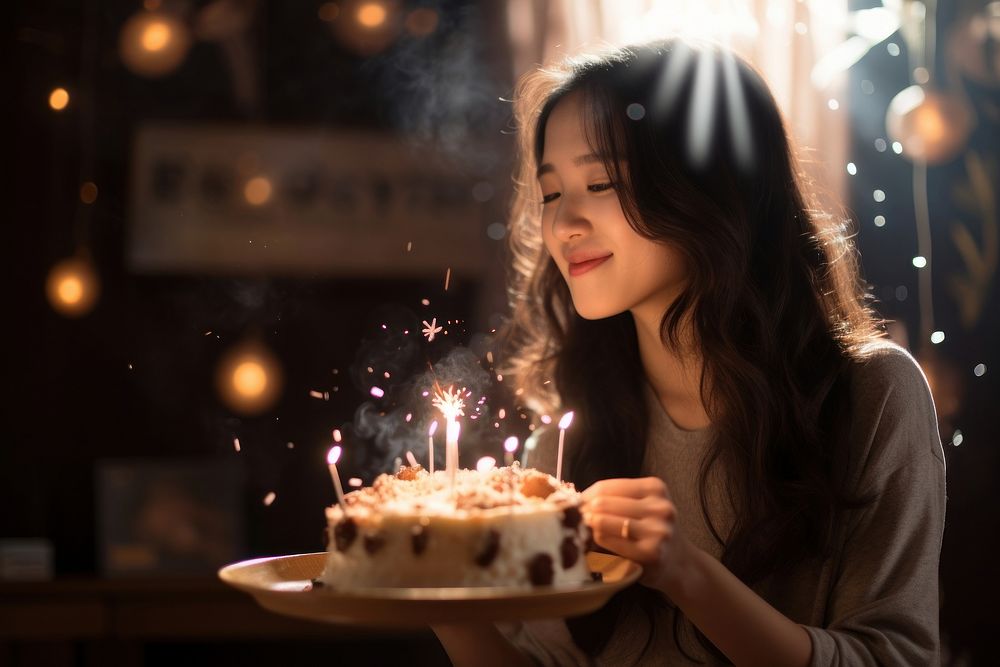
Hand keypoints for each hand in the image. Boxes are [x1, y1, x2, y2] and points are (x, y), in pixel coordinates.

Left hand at [581, 476, 693, 593]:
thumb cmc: (653, 532)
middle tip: (576, 522)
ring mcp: (657, 530)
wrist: (681, 564)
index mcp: (655, 488)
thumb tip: (573, 499)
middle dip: (584, 512)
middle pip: (603, 503)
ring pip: (602, 521)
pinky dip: (596, 543)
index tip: (575, 506)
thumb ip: (615, 499)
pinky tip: (596, 546)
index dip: (585, 497)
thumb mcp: (642, 506)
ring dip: (588, 527)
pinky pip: (608, 541)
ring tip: (584, 532)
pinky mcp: (650, 553)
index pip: (606, 487)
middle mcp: (659, 507)